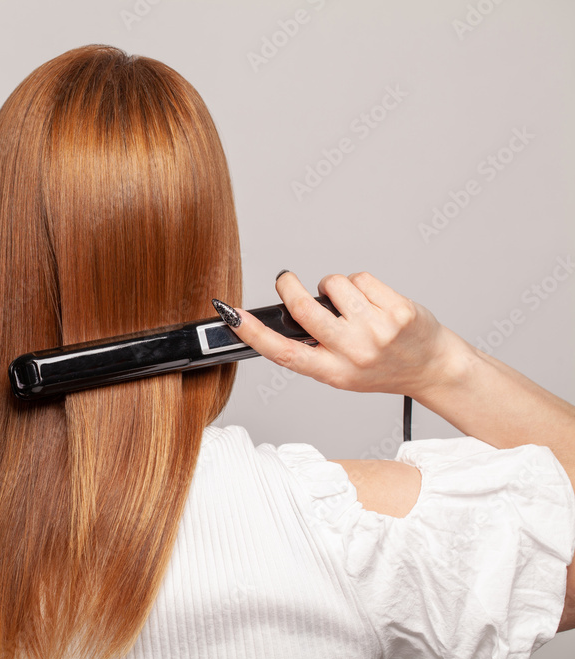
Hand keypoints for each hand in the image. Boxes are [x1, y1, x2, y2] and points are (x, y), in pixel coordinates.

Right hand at [220, 271, 463, 396]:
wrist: (432, 367)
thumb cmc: (384, 367)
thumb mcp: (342, 372)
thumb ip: (315, 351)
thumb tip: (286, 318)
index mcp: (333, 373)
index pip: (284, 352)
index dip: (254, 333)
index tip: (233, 316)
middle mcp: (353, 353)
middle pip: (304, 309)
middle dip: (289, 285)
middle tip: (286, 279)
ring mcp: (377, 331)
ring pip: (333, 284)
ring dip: (334, 286)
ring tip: (348, 301)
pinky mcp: (397, 311)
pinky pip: (361, 279)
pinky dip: (361, 284)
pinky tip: (372, 299)